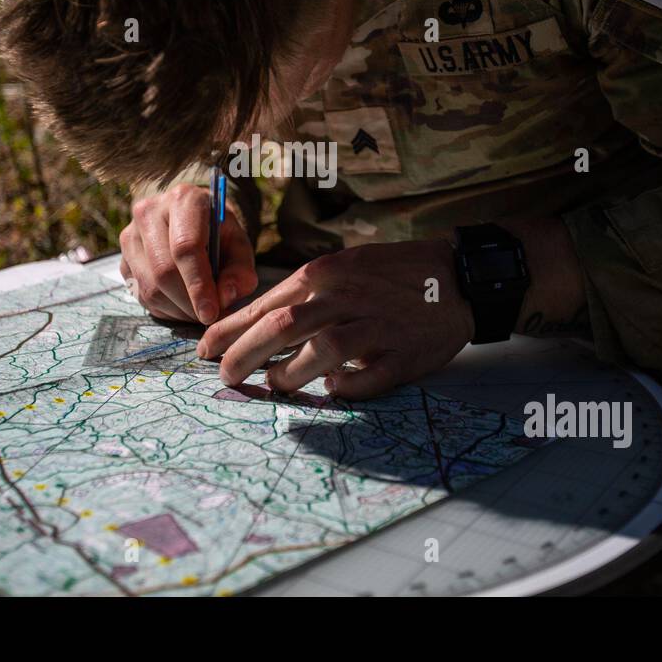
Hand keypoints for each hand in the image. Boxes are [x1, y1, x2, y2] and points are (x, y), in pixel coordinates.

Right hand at [119, 183, 256, 324]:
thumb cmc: (219, 233)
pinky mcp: (122, 258)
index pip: (185, 246)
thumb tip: (224, 298)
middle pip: (163, 270)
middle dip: (188, 303)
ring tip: (198, 312)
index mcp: (184, 200)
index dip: (198, 285)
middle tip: (208, 318)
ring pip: (149, 287)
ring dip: (177, 310)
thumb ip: (240, 271)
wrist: (191, 220)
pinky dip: (164, 309)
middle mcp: (149, 211)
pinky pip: (140, 295)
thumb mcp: (239, 245)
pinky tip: (181, 305)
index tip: (210, 313)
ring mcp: (130, 235)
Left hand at [196, 240, 474, 399]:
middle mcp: (345, 297)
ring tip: (275, 384)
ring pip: (319, 354)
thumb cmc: (391, 275)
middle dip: (243, 356)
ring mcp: (375, 326)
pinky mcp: (401, 355)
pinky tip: (330, 392)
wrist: (457, 278)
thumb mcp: (343, 269)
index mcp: (325, 274)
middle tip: (225, 376)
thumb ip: (304, 296)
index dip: (230, 330)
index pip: (265, 305)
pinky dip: (342, 390)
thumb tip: (256, 328)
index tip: (204, 349)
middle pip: (281, 329)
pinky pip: (363, 382)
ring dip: (289, 375)